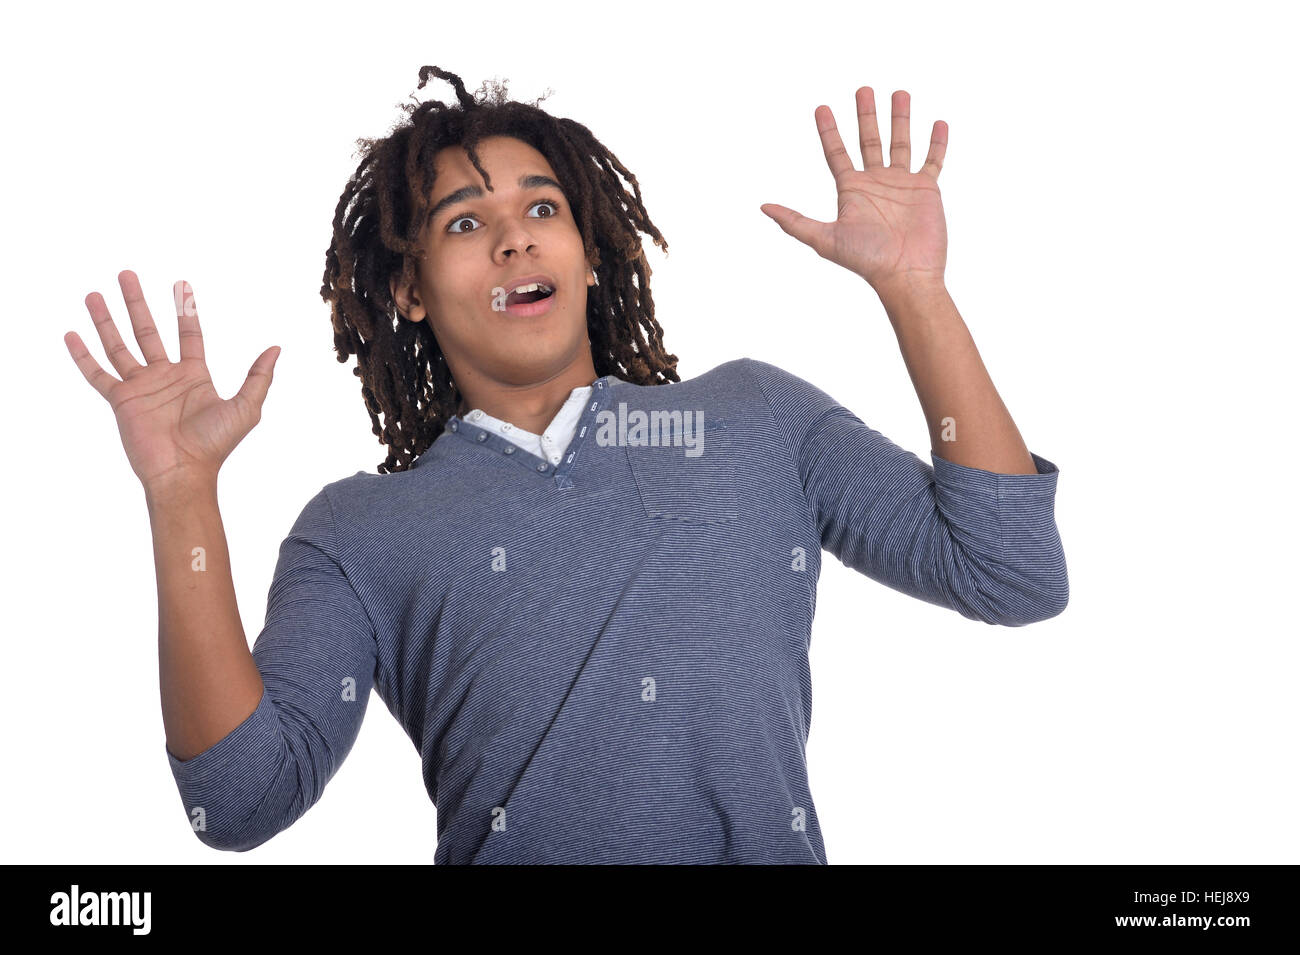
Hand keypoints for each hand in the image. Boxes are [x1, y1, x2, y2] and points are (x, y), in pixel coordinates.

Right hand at [64, 270, 280, 488]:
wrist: (184, 471)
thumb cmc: (216, 444)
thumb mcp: (246, 407)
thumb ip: (258, 376)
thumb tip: (276, 348)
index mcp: (193, 376)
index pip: (188, 334)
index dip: (185, 309)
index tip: (181, 284)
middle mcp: (165, 377)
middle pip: (147, 331)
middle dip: (137, 302)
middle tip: (126, 274)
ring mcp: (141, 388)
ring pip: (118, 346)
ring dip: (106, 320)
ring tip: (94, 294)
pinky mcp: (120, 401)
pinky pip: (97, 374)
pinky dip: (83, 355)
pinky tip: (71, 334)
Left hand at [761, 88, 948, 295]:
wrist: (905, 273)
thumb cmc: (866, 260)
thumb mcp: (824, 239)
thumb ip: (794, 222)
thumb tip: (764, 207)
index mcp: (852, 190)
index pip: (836, 153)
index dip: (828, 131)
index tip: (821, 108)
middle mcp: (876, 183)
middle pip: (868, 140)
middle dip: (865, 115)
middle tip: (863, 89)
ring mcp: (902, 184)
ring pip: (900, 143)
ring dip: (900, 118)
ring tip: (899, 92)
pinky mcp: (927, 190)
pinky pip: (933, 160)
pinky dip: (937, 143)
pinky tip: (939, 123)